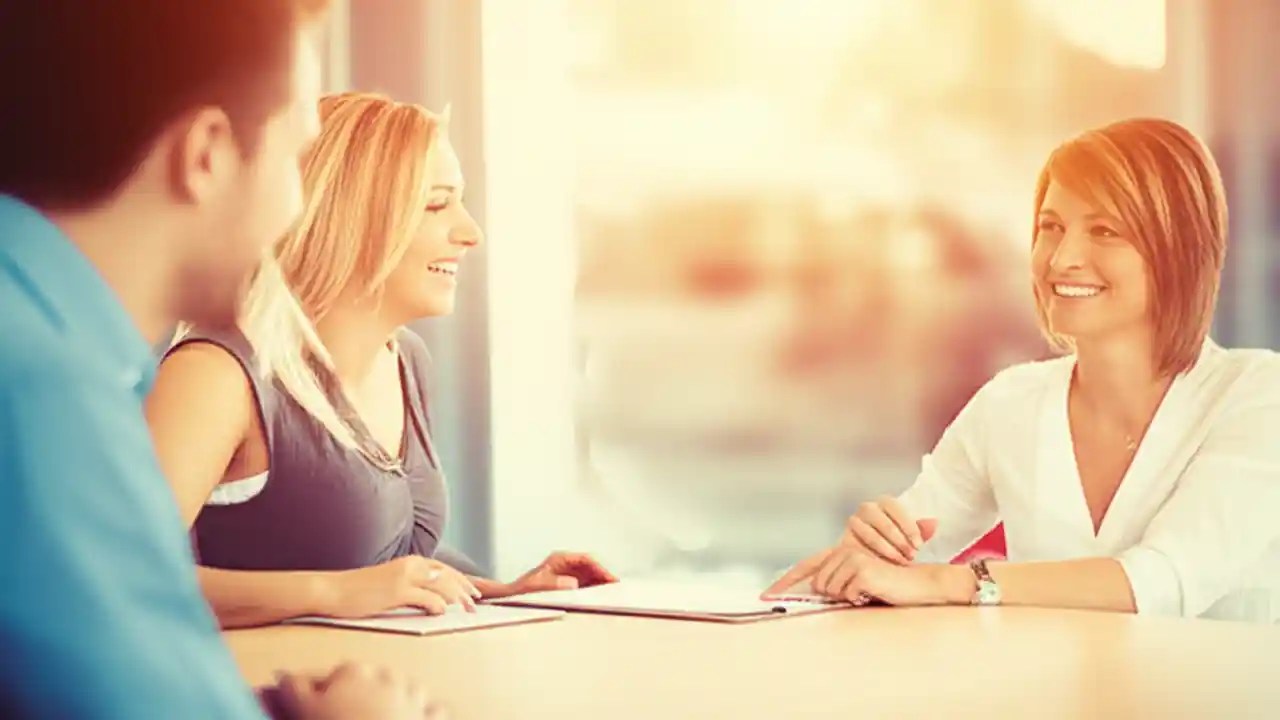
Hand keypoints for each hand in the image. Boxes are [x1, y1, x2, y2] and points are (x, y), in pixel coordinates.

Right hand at [277, 662, 444, 719]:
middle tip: (347, 714)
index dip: (324, 692)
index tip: (318, 706)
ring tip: (381, 716)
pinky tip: (416, 719)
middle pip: (372, 680)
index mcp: (354, 673)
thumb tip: (284, 676)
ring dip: (396, 700)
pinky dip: (425, 714)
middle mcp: (386, 678)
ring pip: (406, 691)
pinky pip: (433, 710)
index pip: (335, 676)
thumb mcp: (303, 709)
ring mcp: (411, 696)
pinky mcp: (431, 716)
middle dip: (362, 694)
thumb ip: (293, 688)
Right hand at [325, 556, 480, 617]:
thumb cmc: (359, 591)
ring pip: (443, 586)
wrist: (333, 590)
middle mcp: (411, 565)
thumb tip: (432, 598)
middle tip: (475, 605)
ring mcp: (405, 576)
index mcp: (410, 561)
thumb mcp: (390, 582)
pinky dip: (439, 606)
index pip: (445, 570)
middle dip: (466, 591)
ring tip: (465, 611)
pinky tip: (442, 613)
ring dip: (458, 600)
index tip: (474, 593)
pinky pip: (428, 598)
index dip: (462, 581)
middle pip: (449, 576)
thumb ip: (411, 585)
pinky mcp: (397, 591)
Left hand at [501, 552, 617, 596]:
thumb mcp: (537, 586)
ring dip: (601, 584)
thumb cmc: (522, 590)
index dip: (600, 568)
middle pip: (591, 567)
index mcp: (560, 559)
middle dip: (604, 576)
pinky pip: (586, 585)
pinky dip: (595, 590)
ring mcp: (568, 574)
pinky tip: (602, 598)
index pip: (586, 559)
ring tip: (613, 594)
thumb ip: (554, 584)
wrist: (512, 597)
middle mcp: (566, 564)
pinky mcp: (568, 585)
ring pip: (590, 576)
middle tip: (617, 587)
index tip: (609, 578)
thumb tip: (573, 583)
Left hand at [764, 546, 970, 606]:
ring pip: (831, 590)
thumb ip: (835, 586)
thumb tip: (813, 594)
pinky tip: (872, 591)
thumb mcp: (856, 586)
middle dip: (832, 596)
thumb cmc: (886, 588)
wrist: (915, 585)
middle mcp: (843, 552)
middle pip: (818, 585)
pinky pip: (847, 593)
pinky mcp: (860, 569)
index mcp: (839, 555)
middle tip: (856, 594)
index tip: (765, 595)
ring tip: (866, 591)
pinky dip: (858, 598)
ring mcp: (851, 558)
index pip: (805, 567)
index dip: (784, 583)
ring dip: (847, 597)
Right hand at [840, 496, 937, 564]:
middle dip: (898, 539)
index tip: (919, 545)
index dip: (908, 526)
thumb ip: (921, 530)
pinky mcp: (845, 538)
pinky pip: (856, 545)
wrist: (873, 557)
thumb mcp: (910, 536)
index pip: (895, 508)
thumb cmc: (895, 544)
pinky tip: (883, 564)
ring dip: (886, 548)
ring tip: (900, 561)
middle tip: (910, 555)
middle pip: (881, 520)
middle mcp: (866, 508)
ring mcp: (854, 522)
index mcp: (884, 503)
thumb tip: (934, 523)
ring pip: (868, 532)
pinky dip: (871, 555)